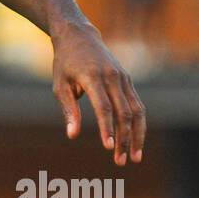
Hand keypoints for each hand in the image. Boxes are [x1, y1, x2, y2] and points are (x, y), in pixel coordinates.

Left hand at [50, 20, 145, 164]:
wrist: (79, 36)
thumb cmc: (65, 63)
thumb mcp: (60, 85)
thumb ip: (68, 110)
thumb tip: (73, 135)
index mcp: (92, 77)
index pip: (103, 107)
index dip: (107, 128)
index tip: (108, 148)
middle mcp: (112, 77)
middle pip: (123, 113)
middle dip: (124, 139)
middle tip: (120, 162)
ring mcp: (123, 78)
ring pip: (137, 111)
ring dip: (136, 135)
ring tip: (134, 157)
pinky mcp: (128, 81)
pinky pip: (137, 105)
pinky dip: (139, 124)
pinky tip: (135, 141)